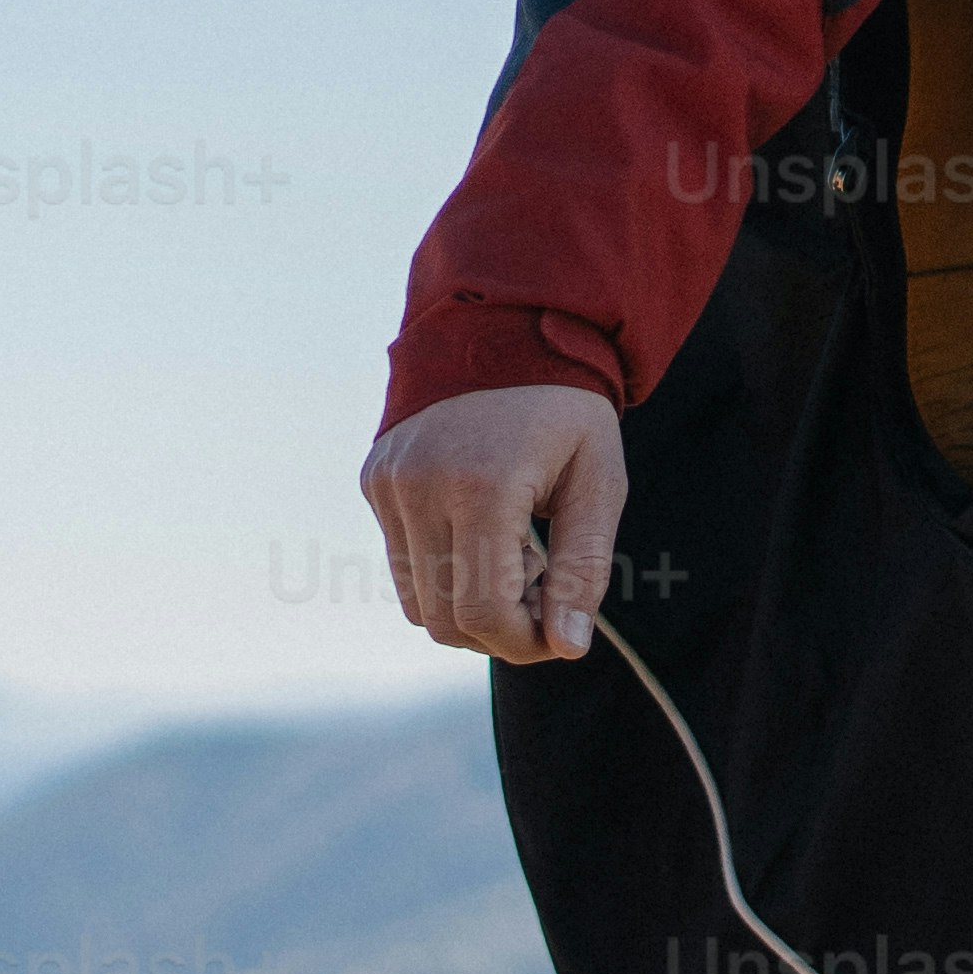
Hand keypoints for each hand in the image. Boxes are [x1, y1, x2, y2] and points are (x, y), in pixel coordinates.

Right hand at [365, 384, 629, 663]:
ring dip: (471, 603)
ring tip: (518, 554)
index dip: (523, 643)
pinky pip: (404, 562)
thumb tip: (567, 647)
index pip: (483, 611)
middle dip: (500, 629)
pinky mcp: (375, 481)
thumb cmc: (566, 409)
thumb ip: (583, 569)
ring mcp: (388, 484)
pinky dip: (445, 571)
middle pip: (444, 618)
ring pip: (417, 601)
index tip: (559, 633)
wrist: (503, 326)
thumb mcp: (598, 483)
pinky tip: (487, 532)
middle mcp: (420, 487)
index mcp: (481, 485)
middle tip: (546, 588)